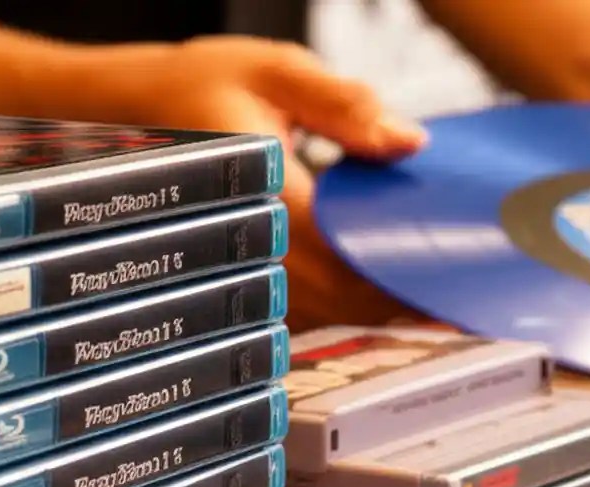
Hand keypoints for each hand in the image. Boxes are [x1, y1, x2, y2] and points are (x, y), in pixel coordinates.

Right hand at [61, 36, 428, 328]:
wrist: (126, 114)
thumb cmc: (196, 88)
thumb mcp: (271, 72)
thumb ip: (343, 104)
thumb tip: (408, 142)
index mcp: (265, 197)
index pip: (349, 255)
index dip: (403, 277)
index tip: (453, 287)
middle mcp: (255, 247)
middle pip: (346, 296)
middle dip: (406, 300)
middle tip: (463, 299)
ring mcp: (249, 271)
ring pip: (330, 311)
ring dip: (382, 308)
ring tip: (435, 299)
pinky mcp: (250, 277)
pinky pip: (311, 308)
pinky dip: (353, 303)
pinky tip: (385, 291)